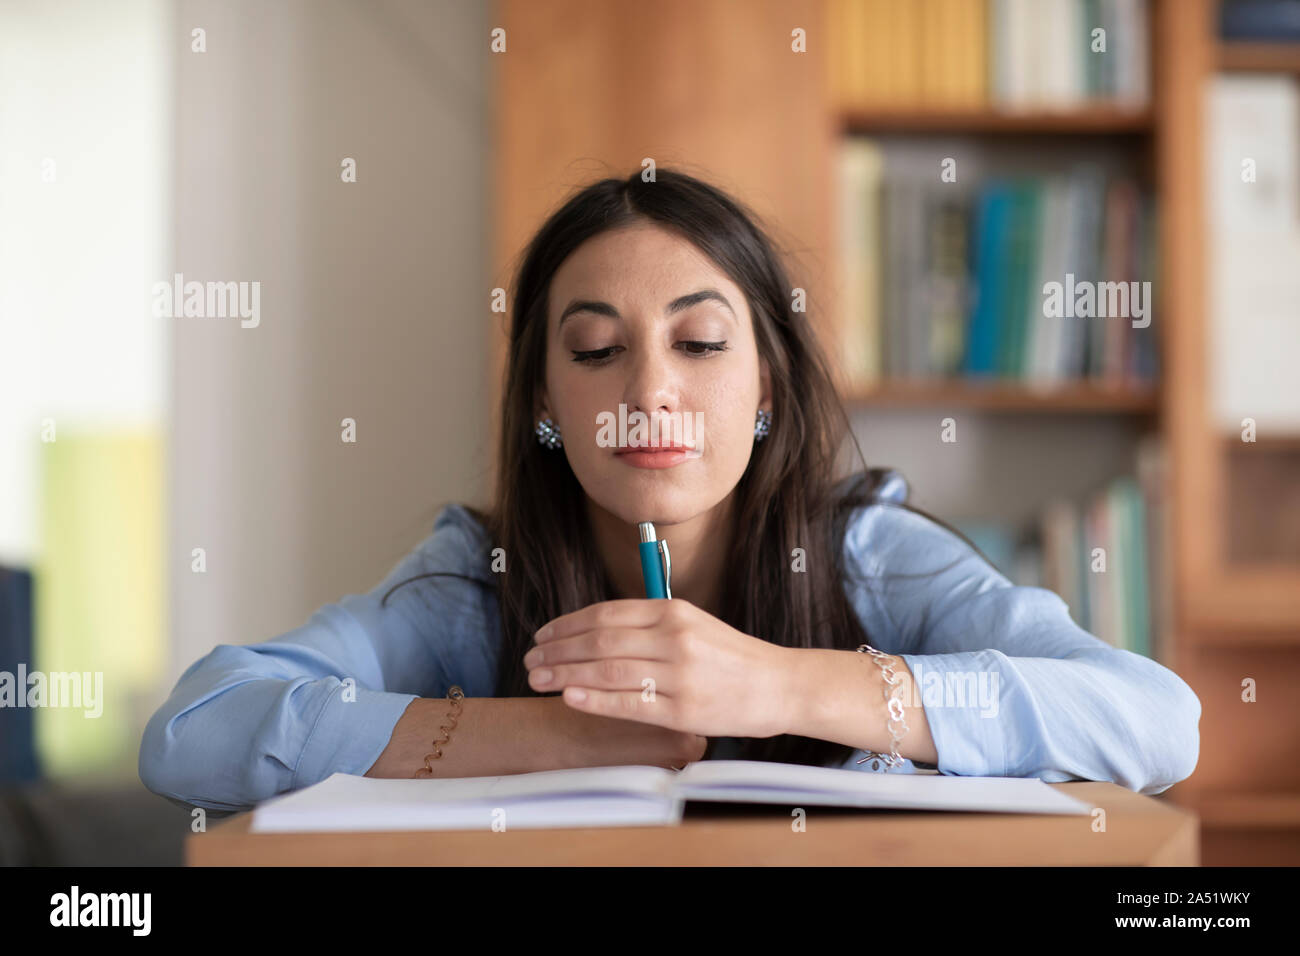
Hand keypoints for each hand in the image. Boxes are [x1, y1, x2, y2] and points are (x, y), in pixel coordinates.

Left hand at [524, 598, 793, 738]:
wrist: (777, 685)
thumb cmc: (730, 657)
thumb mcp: (692, 624)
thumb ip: (648, 625)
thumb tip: (594, 633)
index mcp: (672, 612)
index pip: (606, 614)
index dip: (567, 625)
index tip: (543, 634)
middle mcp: (673, 638)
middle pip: (599, 641)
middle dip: (558, 650)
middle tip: (531, 659)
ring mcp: (678, 675)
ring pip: (608, 671)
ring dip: (566, 674)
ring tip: (539, 679)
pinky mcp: (683, 711)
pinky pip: (629, 704)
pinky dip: (595, 700)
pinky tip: (569, 698)